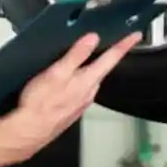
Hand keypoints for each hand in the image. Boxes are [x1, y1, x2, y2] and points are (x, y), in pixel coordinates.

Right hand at [0, 31, 141, 160]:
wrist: (30, 131)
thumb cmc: (40, 103)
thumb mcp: (57, 72)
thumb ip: (77, 55)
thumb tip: (92, 38)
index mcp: (88, 80)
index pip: (112, 58)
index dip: (125, 44)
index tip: (136, 35)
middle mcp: (89, 92)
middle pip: (103, 68)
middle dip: (107, 55)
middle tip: (110, 42)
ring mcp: (81, 102)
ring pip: (91, 80)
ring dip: (92, 68)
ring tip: (87, 58)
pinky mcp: (72, 109)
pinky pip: (81, 90)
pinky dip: (80, 81)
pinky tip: (69, 80)